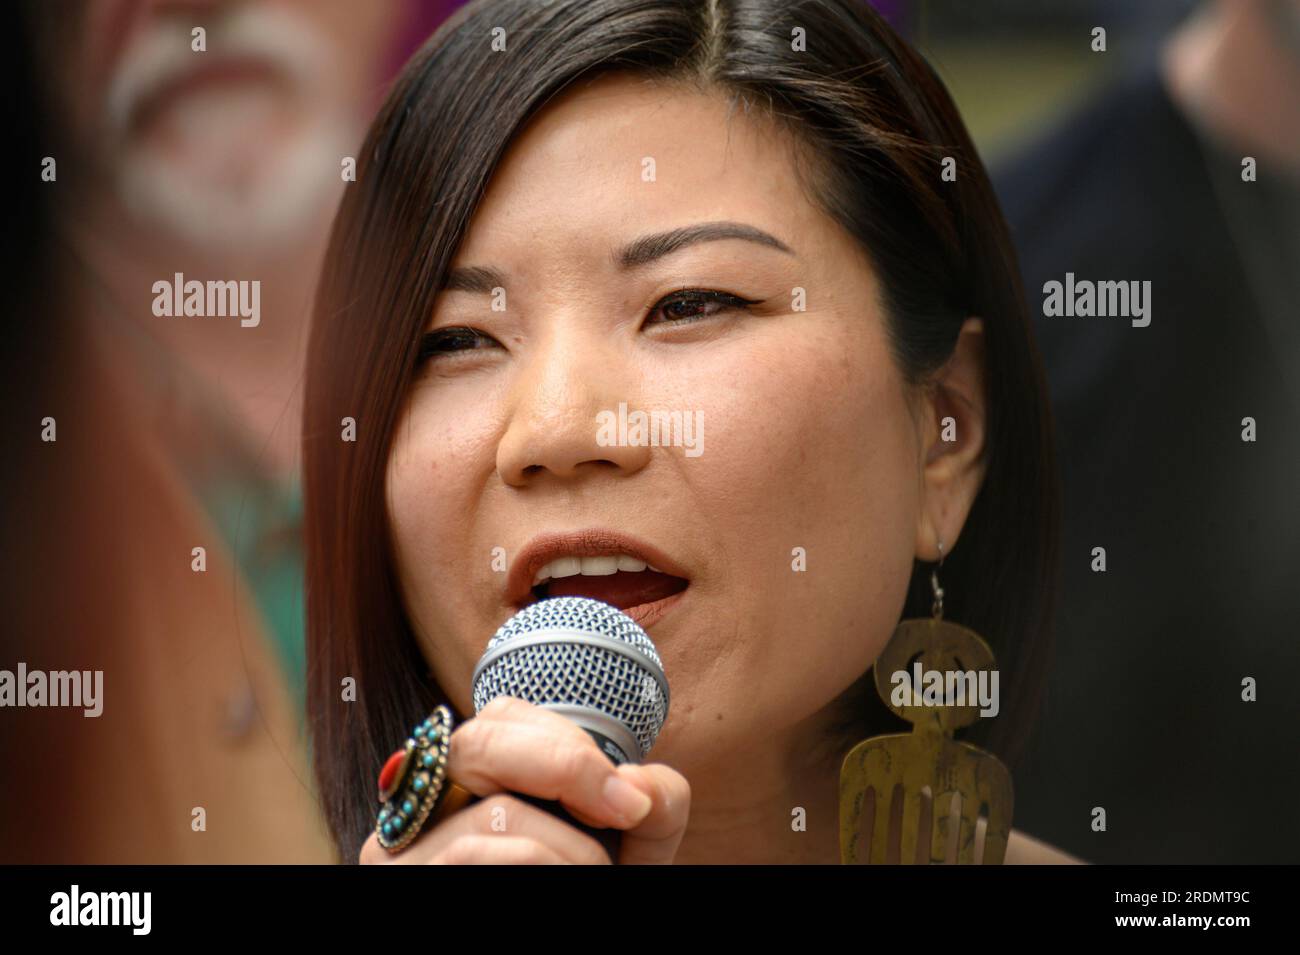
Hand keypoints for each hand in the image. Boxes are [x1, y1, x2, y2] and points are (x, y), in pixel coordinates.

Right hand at [359, 696, 689, 863]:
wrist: (577, 951)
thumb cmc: (592, 884)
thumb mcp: (631, 840)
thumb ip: (654, 800)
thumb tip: (633, 784)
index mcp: (472, 777)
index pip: (501, 719)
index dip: (567, 744)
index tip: (626, 796)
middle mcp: (425, 806)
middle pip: (479, 745)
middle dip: (567, 769)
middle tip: (627, 811)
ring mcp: (405, 850)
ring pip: (494, 813)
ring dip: (570, 849)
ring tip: (596, 875)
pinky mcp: (408, 883)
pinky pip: (477, 855)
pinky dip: (545, 867)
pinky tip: (562, 886)